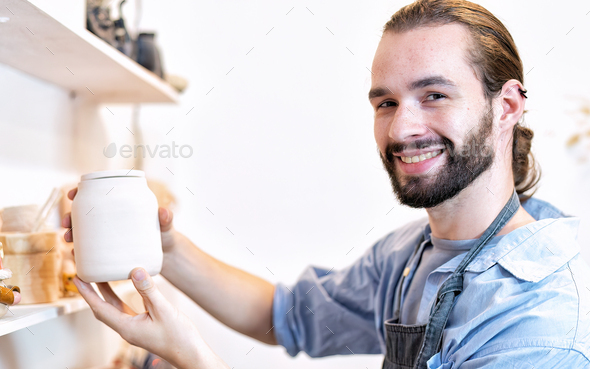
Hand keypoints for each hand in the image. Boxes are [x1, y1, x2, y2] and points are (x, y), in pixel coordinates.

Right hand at [61, 188, 176, 254]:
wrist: (167, 255)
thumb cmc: (166, 235)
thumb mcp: (166, 227)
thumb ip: (167, 220)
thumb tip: (164, 212)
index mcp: (122, 206)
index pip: (98, 193)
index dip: (81, 191)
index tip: (71, 194)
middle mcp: (112, 219)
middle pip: (85, 213)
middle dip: (71, 216)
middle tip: (66, 224)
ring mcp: (110, 235)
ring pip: (84, 231)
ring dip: (72, 232)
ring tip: (69, 239)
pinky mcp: (109, 251)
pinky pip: (90, 249)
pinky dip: (80, 250)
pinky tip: (73, 254)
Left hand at [73, 267, 228, 368]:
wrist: (190, 353)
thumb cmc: (178, 337)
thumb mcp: (163, 310)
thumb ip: (149, 290)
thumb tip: (136, 270)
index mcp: (126, 327)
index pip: (100, 308)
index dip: (87, 292)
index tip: (77, 278)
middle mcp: (127, 328)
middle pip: (103, 307)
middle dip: (92, 290)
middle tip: (84, 272)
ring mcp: (135, 327)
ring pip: (115, 307)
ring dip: (106, 292)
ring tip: (100, 275)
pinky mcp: (144, 325)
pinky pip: (127, 308)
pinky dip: (122, 295)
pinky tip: (126, 285)